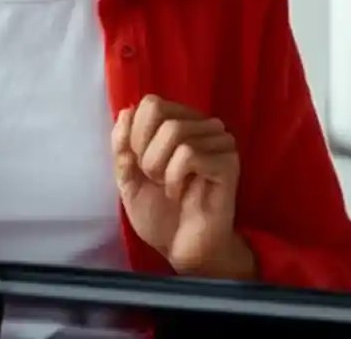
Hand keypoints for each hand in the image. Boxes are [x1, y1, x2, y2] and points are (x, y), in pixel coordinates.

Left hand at [113, 95, 252, 277]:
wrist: (182, 248)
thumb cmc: (159, 212)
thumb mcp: (127, 176)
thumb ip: (122, 145)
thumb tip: (125, 112)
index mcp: (178, 123)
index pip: (151, 103)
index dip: (135, 133)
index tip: (137, 162)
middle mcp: (201, 126)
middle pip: (161, 113)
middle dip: (144, 151)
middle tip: (153, 177)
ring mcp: (218, 142)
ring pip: (175, 131)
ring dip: (158, 166)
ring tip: (166, 185)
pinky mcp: (228, 163)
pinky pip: (190, 153)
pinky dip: (174, 176)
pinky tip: (179, 192)